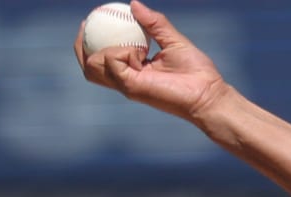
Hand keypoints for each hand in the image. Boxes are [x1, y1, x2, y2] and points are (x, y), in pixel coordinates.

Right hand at [74, 1, 227, 121]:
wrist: (208, 93)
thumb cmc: (197, 72)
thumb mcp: (173, 40)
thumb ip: (155, 23)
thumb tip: (134, 4)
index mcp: (133, 70)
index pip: (101, 59)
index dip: (88, 42)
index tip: (89, 21)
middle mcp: (126, 79)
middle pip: (89, 67)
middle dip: (81, 46)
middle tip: (86, 25)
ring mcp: (126, 85)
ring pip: (94, 66)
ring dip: (105, 48)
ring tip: (131, 46)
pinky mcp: (131, 88)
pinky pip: (113, 63)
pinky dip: (120, 52)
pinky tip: (139, 52)